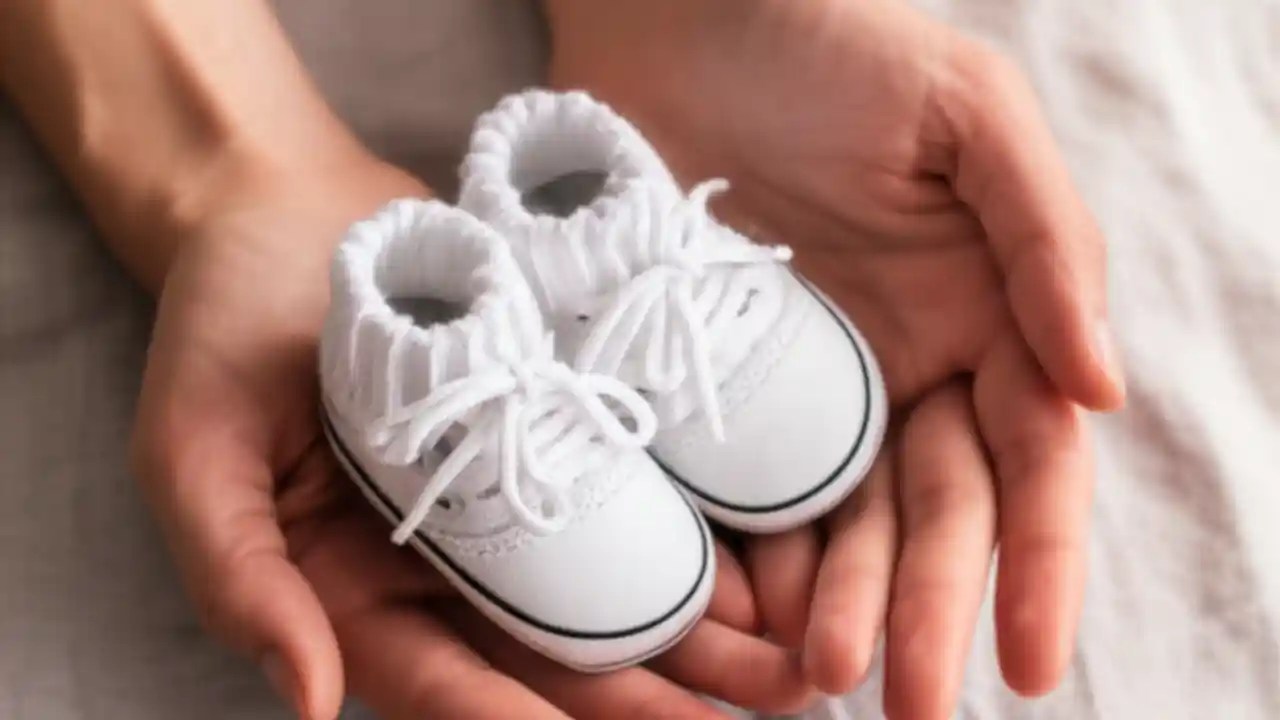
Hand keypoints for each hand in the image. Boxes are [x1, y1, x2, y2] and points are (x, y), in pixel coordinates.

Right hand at [129, 154, 812, 718]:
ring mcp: (505, 501)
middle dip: (645, 703)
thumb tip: (308, 703)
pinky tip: (763, 579)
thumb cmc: (221, 320)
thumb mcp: (194, 448)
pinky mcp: (553, 433)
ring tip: (785, 673)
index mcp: (351, 591)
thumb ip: (238, 578)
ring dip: (692, 643)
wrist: (292, 205)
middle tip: (752, 714)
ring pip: (604, 597)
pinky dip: (691, 547)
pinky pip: (626, 503)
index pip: (443, 683)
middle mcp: (440, 565)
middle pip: (547, 660)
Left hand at [547, 0, 1124, 715]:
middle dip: (929, 610)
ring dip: (840, 605)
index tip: (1026, 659)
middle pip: (933, 514)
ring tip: (818, 681)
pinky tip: (742, 614)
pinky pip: (740, 485)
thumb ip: (1048, 244)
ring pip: (840, 521)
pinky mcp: (714, 382)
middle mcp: (903, 369)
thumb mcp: (972, 118)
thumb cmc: (838, 45)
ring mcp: (805, 387)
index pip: (1029, 462)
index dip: (1035, 561)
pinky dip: (748, 552)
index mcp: (985, 320)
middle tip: (908, 704)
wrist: (684, 14)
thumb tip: (1104, 392)